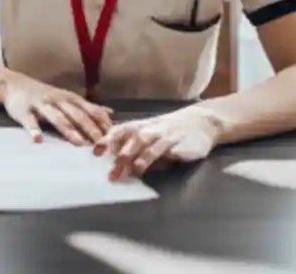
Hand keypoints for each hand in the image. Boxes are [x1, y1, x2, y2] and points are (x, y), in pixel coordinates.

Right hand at [0, 69, 112, 145]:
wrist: (14, 84)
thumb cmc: (44, 94)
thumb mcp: (67, 97)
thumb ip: (87, 106)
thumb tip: (110, 113)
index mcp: (70, 98)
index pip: (90, 110)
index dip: (102, 122)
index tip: (114, 136)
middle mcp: (58, 100)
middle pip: (77, 115)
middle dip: (90, 129)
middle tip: (102, 144)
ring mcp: (41, 105)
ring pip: (57, 118)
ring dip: (69, 131)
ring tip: (79, 143)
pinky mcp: (24, 111)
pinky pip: (30, 121)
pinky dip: (34, 130)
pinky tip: (37, 140)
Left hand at [94, 106, 220, 179]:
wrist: (201, 121)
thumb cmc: (169, 129)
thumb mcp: (148, 133)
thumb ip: (131, 145)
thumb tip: (112, 162)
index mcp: (140, 126)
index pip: (120, 130)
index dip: (107, 140)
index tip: (95, 151)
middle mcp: (151, 129)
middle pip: (132, 139)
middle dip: (121, 155)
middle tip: (111, 174)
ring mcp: (166, 136)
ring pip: (149, 144)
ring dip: (139, 157)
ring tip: (131, 170)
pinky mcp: (181, 144)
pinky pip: (169, 150)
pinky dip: (159, 156)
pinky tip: (151, 166)